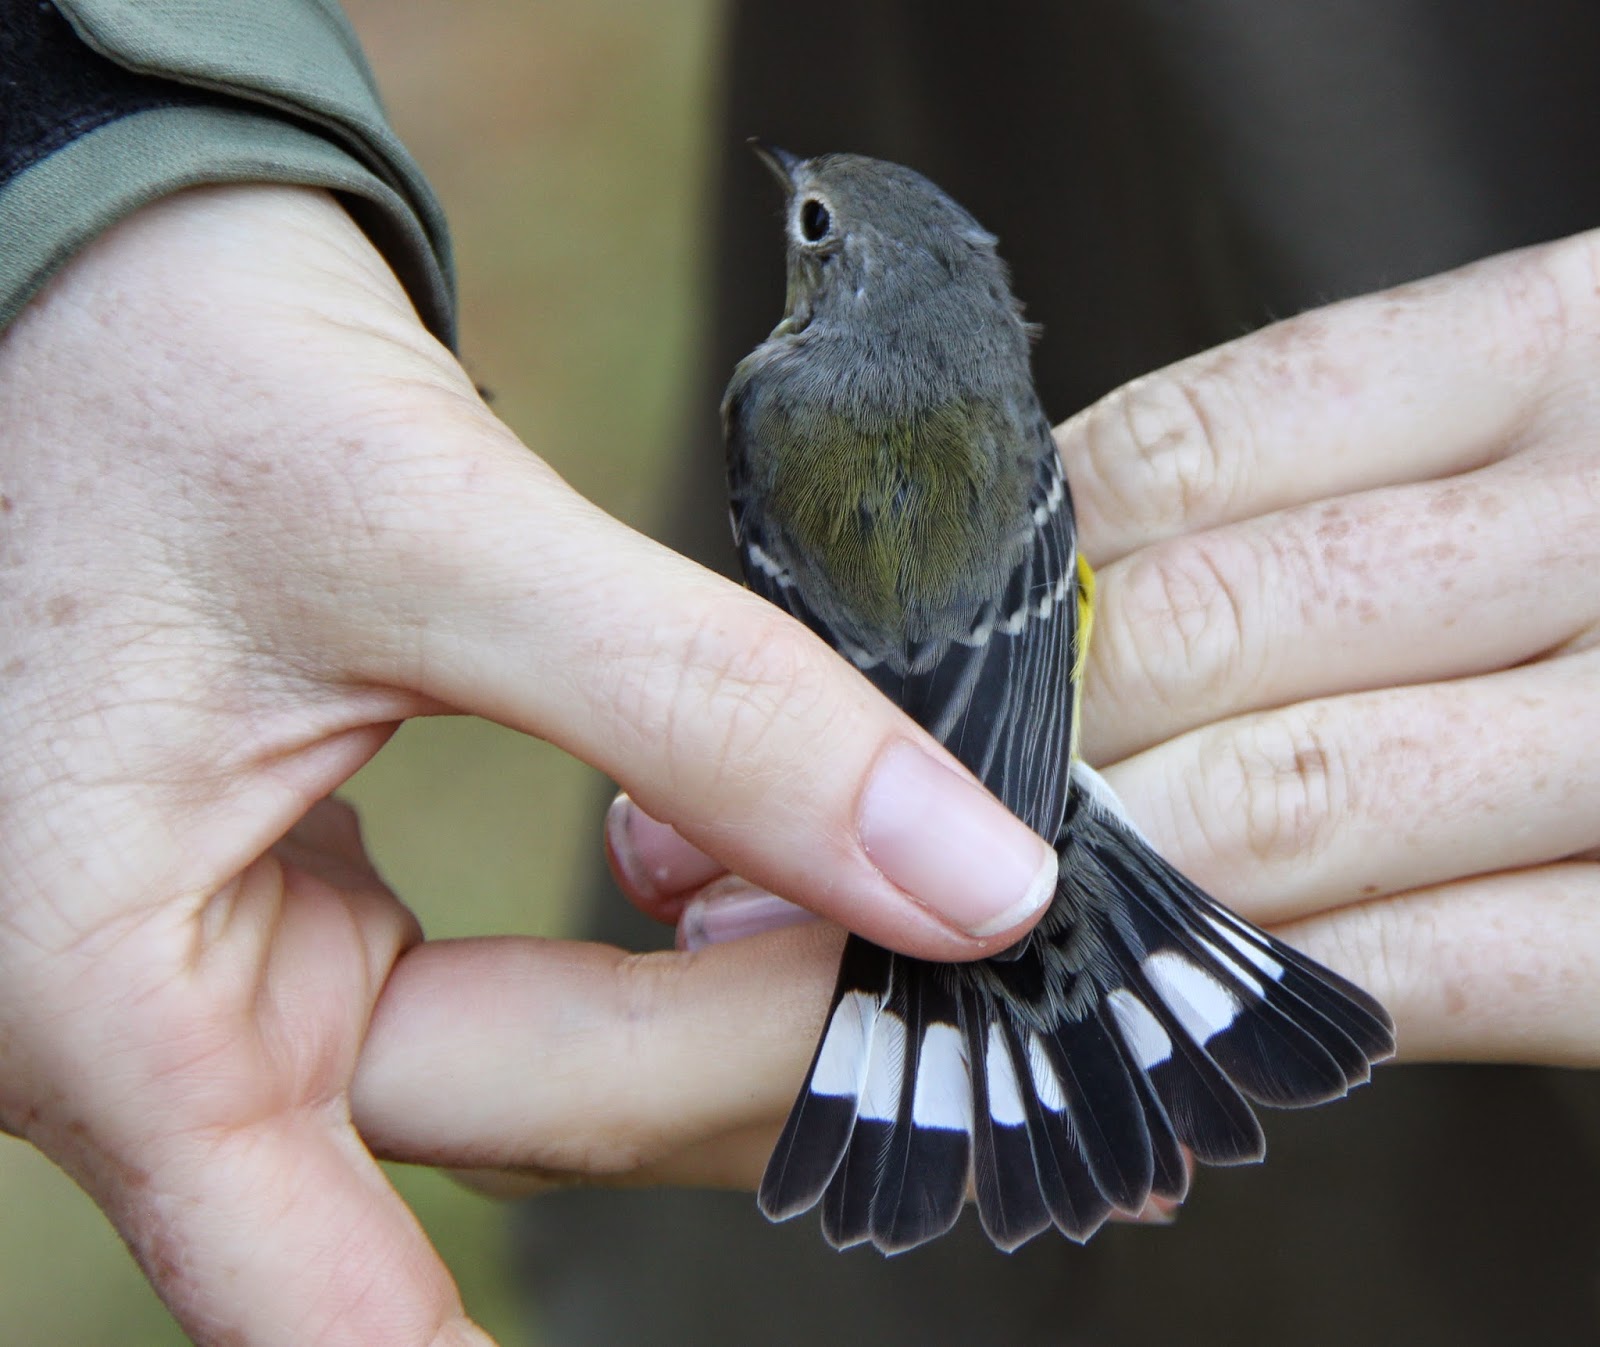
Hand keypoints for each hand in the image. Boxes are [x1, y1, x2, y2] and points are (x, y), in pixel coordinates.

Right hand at [0, 185, 1053, 1345]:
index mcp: (101, 995)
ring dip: (705, 1005)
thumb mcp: (430, 533)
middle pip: (500, 1142)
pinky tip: (728, 876)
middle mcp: (151, 1029)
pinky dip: (646, 958)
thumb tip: (961, 884)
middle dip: (732, 1051)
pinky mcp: (306, 923)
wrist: (100, 281)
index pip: (333, 1305)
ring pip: (527, 1078)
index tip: (805, 1203)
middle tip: (930, 941)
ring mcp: (232, 982)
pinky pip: (503, 1004)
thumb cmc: (166, 376)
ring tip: (851, 894)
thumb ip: (699, 710)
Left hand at [615, 229, 1599, 1066]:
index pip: (1176, 458)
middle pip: (1195, 632)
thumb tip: (1063, 581)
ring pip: (1292, 801)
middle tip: (781, 837)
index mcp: (1563, 344)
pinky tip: (1135, 1016)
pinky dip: (1266, 1001)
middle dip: (968, 750)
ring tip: (889, 948)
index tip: (841, 666)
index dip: (981, 573)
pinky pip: (1461, 970)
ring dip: (1065, 891)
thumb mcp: (1559, 423)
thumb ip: (1341, 489)